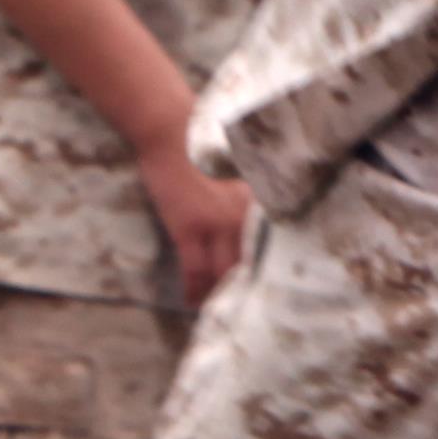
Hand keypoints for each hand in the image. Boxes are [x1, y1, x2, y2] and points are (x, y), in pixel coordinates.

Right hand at [140, 147, 251, 307]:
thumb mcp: (237, 169)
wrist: (171, 129)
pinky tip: (191, 300)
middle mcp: (244, 215)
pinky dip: (193, 289)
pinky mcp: (189, 228)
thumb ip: (248, 194)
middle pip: (247, 264)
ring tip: (213, 308)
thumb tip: (249, 218)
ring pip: (222, 273)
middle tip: (238, 309)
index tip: (260, 289)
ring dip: (217, 294)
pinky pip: (195, 270)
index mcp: (258, 200)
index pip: (266, 245)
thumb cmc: (201, 142)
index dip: (262, 271)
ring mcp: (217, 223)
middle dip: (242, 289)